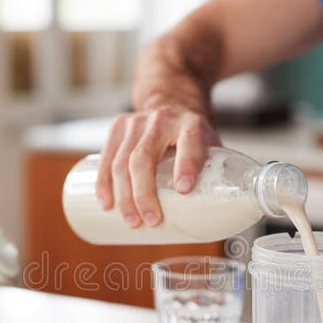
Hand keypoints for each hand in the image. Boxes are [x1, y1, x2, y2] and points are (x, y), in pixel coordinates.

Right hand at [95, 106, 220, 227]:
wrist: (171, 101)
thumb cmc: (192, 136)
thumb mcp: (209, 145)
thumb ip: (214, 173)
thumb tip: (219, 217)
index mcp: (191, 124)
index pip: (189, 142)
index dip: (186, 165)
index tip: (184, 190)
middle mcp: (162, 119)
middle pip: (144, 159)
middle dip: (145, 194)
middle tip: (152, 221)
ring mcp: (136, 122)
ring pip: (122, 162)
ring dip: (124, 196)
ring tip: (132, 221)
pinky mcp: (117, 126)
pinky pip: (105, 158)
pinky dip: (104, 183)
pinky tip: (106, 203)